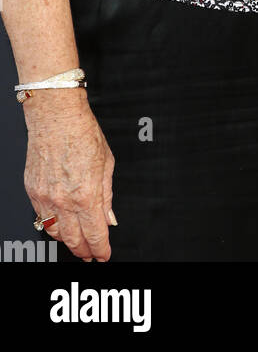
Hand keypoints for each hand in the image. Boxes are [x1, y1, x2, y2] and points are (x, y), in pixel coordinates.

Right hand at [23, 89, 115, 261]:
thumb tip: (109, 217)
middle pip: (74, 240)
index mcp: (87, 194)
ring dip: (67, 241)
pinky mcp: (33, 191)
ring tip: (77, 241)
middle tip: (91, 254)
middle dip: (84, 251)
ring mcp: (46, 198)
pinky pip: (42, 217)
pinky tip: (60, 224)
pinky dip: (52, 225)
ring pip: (55, 233)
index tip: (104, 255)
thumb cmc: (83, 133)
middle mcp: (64, 200)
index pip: (95, 234)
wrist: (56, 117)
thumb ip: (107, 195)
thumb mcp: (107, 164)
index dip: (101, 249)